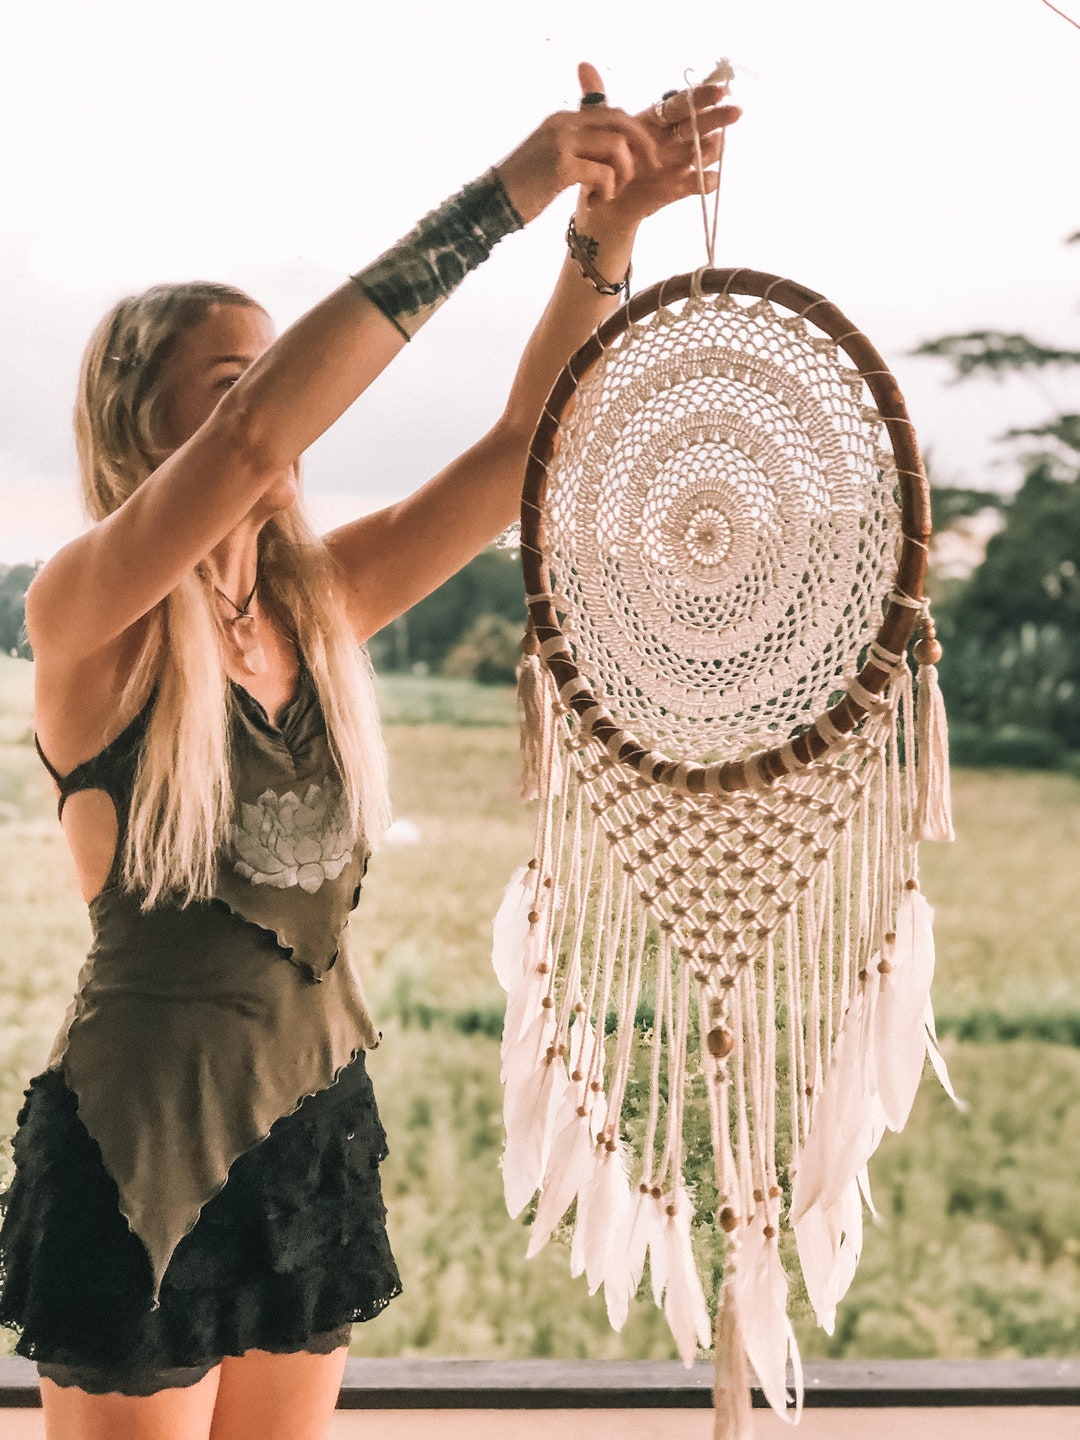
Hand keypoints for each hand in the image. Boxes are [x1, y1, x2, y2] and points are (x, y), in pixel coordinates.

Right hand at [494, 79, 659, 223]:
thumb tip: (604, 152)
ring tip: (608, 194)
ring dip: (621, 175)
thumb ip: (576, 148)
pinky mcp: (560, 167)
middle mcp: (564, 124)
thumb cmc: (521, 188)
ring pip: (616, 147)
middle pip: (620, 121)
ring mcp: (561, 143)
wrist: (492, 204)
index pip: (610, 112)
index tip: (647, 153)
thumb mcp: (550, 158)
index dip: (634, 131)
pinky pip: (603, 173)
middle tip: (653, 167)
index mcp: (563, 119)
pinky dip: (606, 191)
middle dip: (643, 144)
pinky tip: (594, 203)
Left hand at [576, 62, 740, 227]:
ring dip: (710, 149)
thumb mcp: (597, 128)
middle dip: (718, 118)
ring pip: (707, 151)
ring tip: (704, 150)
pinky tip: (707, 179)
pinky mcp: (678, 188)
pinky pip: (700, 184)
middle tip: (734, 111)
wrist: (601, 202)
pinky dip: (706, 181)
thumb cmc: (602, 160)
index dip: (700, 97)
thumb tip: (584, 67)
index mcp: (658, 121)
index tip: (718, 91)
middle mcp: (673, 140)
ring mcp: (679, 164)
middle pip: (702, 124)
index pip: (683, 104)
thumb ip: (595, 98)